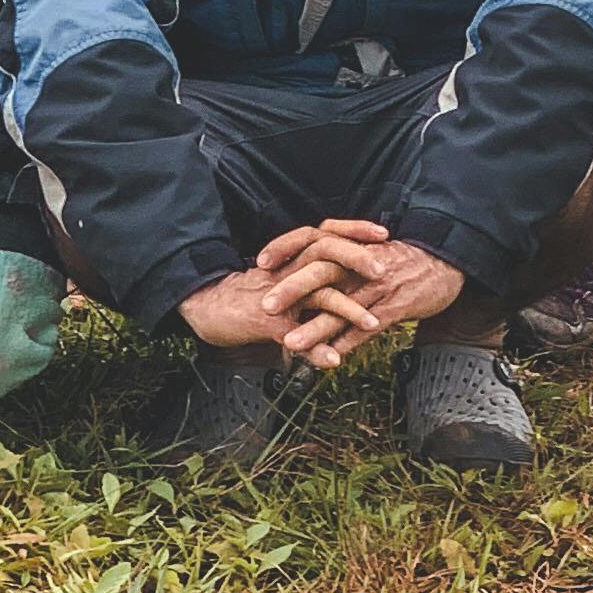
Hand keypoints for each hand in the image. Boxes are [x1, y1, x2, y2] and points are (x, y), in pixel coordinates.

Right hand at [179, 222, 386, 361]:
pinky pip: (296, 335)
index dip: (355, 230)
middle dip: (356, 258)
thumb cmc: (250, 296)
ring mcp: (279, 296)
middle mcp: (288, 270)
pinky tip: (333, 361)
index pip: (328, 233)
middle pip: (325, 251)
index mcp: (293, 258)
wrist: (208, 308)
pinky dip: (316, 349)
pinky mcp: (267, 323)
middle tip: (383, 271)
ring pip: (317, 294)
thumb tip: (343, 281)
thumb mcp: (285, 281)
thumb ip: (311, 279)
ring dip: (348, 309)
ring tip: (374, 324)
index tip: (384, 233)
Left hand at [279, 228, 467, 362]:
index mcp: (352, 248)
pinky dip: (348, 343)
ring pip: (341, 307)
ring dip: (315, 327)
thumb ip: (343, 261)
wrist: (445, 264)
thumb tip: (313, 271)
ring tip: (291, 342)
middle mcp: (361, 265)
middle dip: (292, 289)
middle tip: (265, 306)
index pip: (312, 243)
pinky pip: (367, 327)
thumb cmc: (403, 261)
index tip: (259, 262)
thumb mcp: (370, 252)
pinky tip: (328, 358)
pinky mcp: (395, 307)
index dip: (286, 249)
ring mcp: (378, 286)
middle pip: (321, 273)